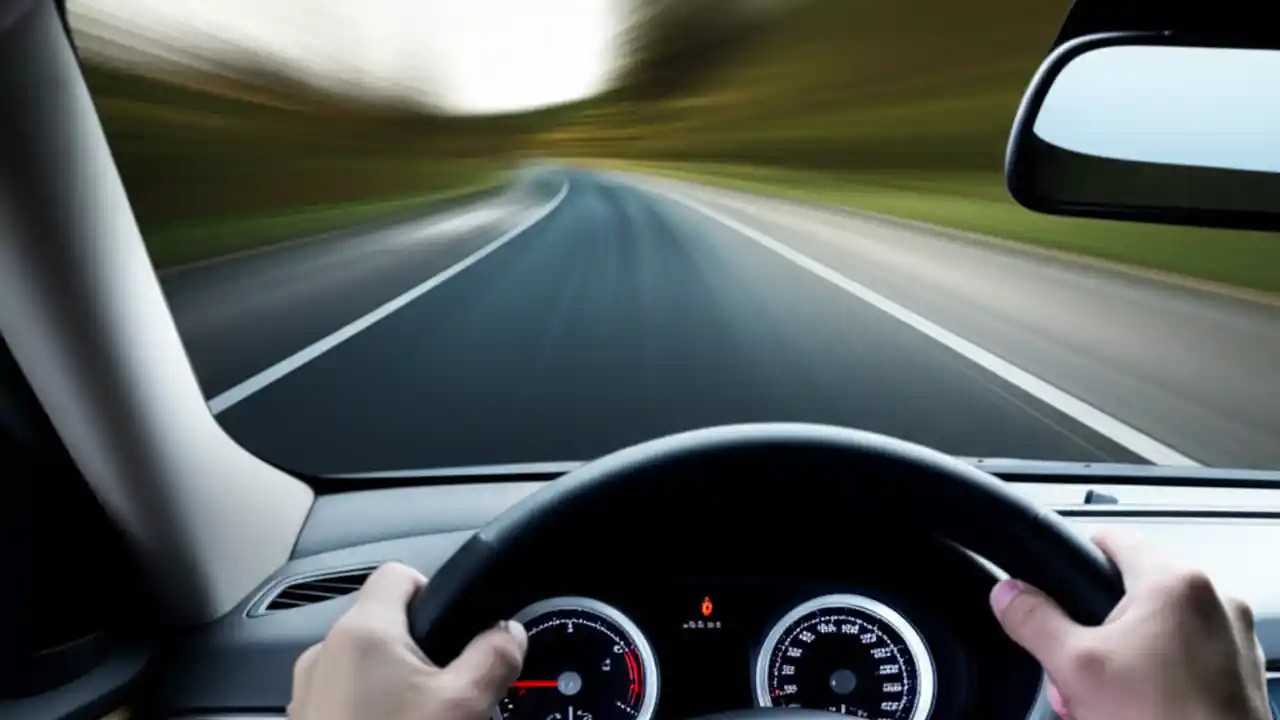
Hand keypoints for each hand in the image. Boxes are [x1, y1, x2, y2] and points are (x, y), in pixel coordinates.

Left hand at [289, 562, 526, 719]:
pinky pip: (346, 700)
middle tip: (451, 689)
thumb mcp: (462, 707)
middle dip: (422, 651)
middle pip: (385, 624)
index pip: (401, 574)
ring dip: (396, 686)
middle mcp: (325, 654)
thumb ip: (493, 657)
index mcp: (363, 632)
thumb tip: (510, 633)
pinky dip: (372, 712)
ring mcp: (308, 692)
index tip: (456, 625)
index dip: (436, 591)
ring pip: (366, 667)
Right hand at [989, 530, 1268, 719]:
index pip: (1112, 538)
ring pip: (1159, 627)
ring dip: (1124, 654)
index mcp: (1175, 583)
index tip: (1057, 582)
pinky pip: (1187, 656)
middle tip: (1078, 667)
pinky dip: (1158, 674)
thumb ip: (1033, 620)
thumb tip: (1008, 594)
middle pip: (1131, 592)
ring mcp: (1232, 638)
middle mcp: (1214, 601)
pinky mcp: (1239, 673)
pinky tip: (1138, 707)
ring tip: (1106, 696)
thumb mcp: (1074, 666)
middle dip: (1095, 629)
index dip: (1075, 558)